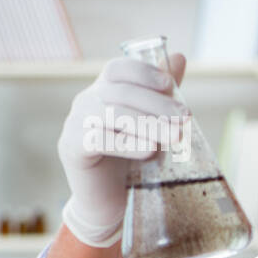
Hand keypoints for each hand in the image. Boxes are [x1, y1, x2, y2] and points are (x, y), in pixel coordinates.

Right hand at [56, 53, 186, 246]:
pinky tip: (151, 152)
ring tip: (175, 137)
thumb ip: (162, 94)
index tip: (169, 85)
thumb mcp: (150, 124)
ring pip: (112, 114)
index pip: (117, 69)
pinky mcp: (73, 149)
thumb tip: (180, 56)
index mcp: (103, 91)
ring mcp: (75, 124)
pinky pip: (100, 139)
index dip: (143, 72)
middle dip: (157, 103)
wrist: (109, 201)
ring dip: (149, 124)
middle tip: (185, 117)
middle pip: (119, 91)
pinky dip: (129, 144)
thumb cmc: (131, 159)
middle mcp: (85, 102)